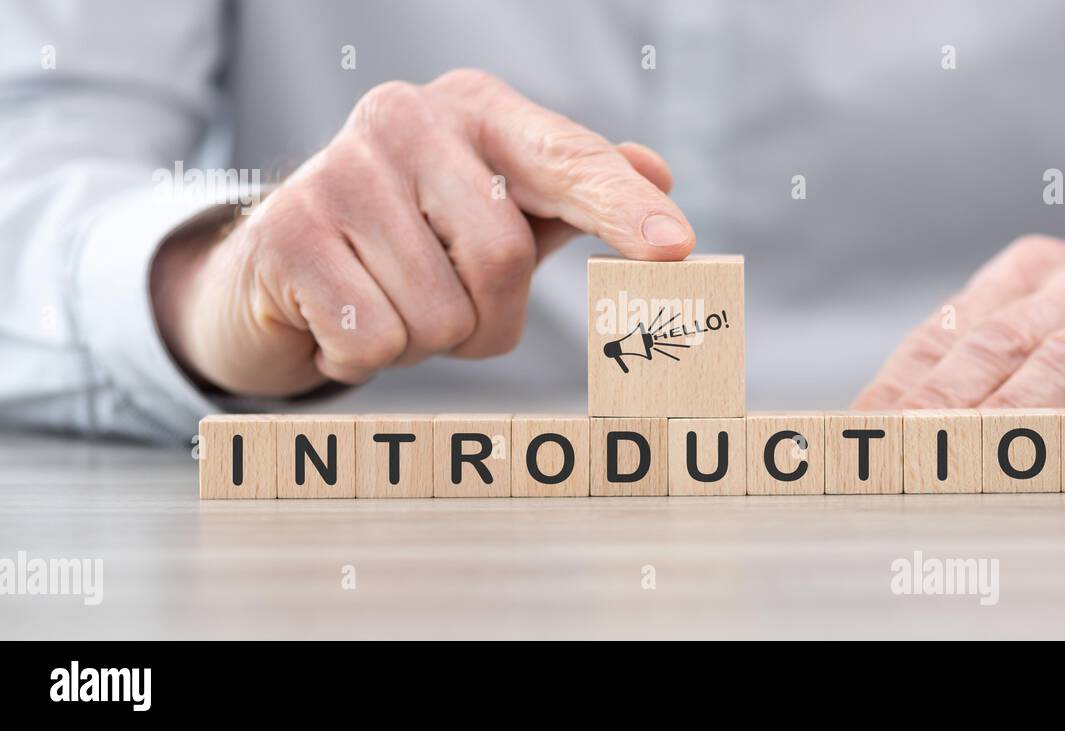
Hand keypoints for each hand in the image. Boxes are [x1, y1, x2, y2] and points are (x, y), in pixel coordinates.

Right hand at [152, 69, 693, 396]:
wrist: (278, 260)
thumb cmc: (413, 236)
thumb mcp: (497, 207)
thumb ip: (571, 194)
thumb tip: (658, 174)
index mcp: (476, 111)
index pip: (565, 159)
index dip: (619, 206)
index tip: (676, 249)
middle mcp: (406, 120)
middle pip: (502, 260)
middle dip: (486, 318)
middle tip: (448, 312)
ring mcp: (338, 172)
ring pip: (438, 317)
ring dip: (423, 342)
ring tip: (385, 304)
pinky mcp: (287, 235)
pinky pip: (374, 341)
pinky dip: (364, 358)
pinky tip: (339, 318)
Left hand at [854, 235, 1064, 457]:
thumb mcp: (1055, 318)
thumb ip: (986, 355)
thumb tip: (895, 412)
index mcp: (1033, 273)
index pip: (948, 331)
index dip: (898, 382)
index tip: (858, 426)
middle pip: (995, 344)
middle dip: (936, 399)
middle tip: (891, 444)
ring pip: (1064, 363)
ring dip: (1006, 411)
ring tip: (961, 450)